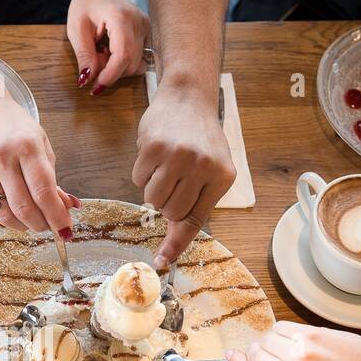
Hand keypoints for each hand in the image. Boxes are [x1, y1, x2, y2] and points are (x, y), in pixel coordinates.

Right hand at [0, 95, 78, 232]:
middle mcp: (2, 159)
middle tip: (51, 227)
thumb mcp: (39, 142)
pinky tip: (15, 214)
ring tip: (34, 221)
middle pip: (25, 209)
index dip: (57, 216)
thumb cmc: (11, 125)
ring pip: (7, 215)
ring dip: (25, 225)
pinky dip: (7, 218)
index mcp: (26, 146)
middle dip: (43, 225)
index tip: (66, 229)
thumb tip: (65, 207)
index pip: (44, 192)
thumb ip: (52, 176)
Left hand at [66, 0, 149, 93]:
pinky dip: (122, 61)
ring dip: (116, 67)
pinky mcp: (147, 34)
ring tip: (101, 51)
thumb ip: (84, 55)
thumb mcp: (76, 29)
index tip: (96, 87)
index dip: (110, 75)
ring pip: (135, 64)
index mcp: (121, 18)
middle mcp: (139, 23)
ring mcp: (146, 28)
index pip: (122, 55)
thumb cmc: (86, 3)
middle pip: (130, 64)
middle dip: (110, 72)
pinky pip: (137, 58)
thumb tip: (88, 80)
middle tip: (92, 61)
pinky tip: (111, 49)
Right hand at [132, 80, 235, 267]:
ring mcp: (178, 156)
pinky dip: (142, 170)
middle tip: (173, 180)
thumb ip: (195, 204)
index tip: (160, 262)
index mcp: (222, 177)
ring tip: (165, 166)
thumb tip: (168, 249)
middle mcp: (202, 167)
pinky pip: (137, 178)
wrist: (188, 97)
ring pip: (152, 198)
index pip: (195, 220)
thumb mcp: (211, 169)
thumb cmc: (200, 138)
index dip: (175, 244)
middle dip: (166, 202)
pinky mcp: (154, 146)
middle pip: (170, 212)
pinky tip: (155, 153)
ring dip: (153, 188)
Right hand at [227, 321, 360, 360]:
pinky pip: (282, 327)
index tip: (231, 356)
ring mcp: (300, 355)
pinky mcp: (312, 335)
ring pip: (266, 338)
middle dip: (257, 352)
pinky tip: (299, 338)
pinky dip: (284, 331)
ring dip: (272, 340)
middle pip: (254, 354)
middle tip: (273, 354)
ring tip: (290, 347)